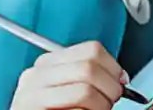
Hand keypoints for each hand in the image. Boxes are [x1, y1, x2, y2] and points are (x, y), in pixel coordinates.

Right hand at [9, 41, 129, 109]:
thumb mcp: (65, 91)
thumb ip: (85, 79)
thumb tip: (120, 77)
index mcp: (45, 65)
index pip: (91, 50)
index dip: (113, 67)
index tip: (119, 82)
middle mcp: (35, 77)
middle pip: (89, 67)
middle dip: (110, 89)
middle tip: (110, 103)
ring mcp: (32, 97)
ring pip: (85, 91)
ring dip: (100, 107)